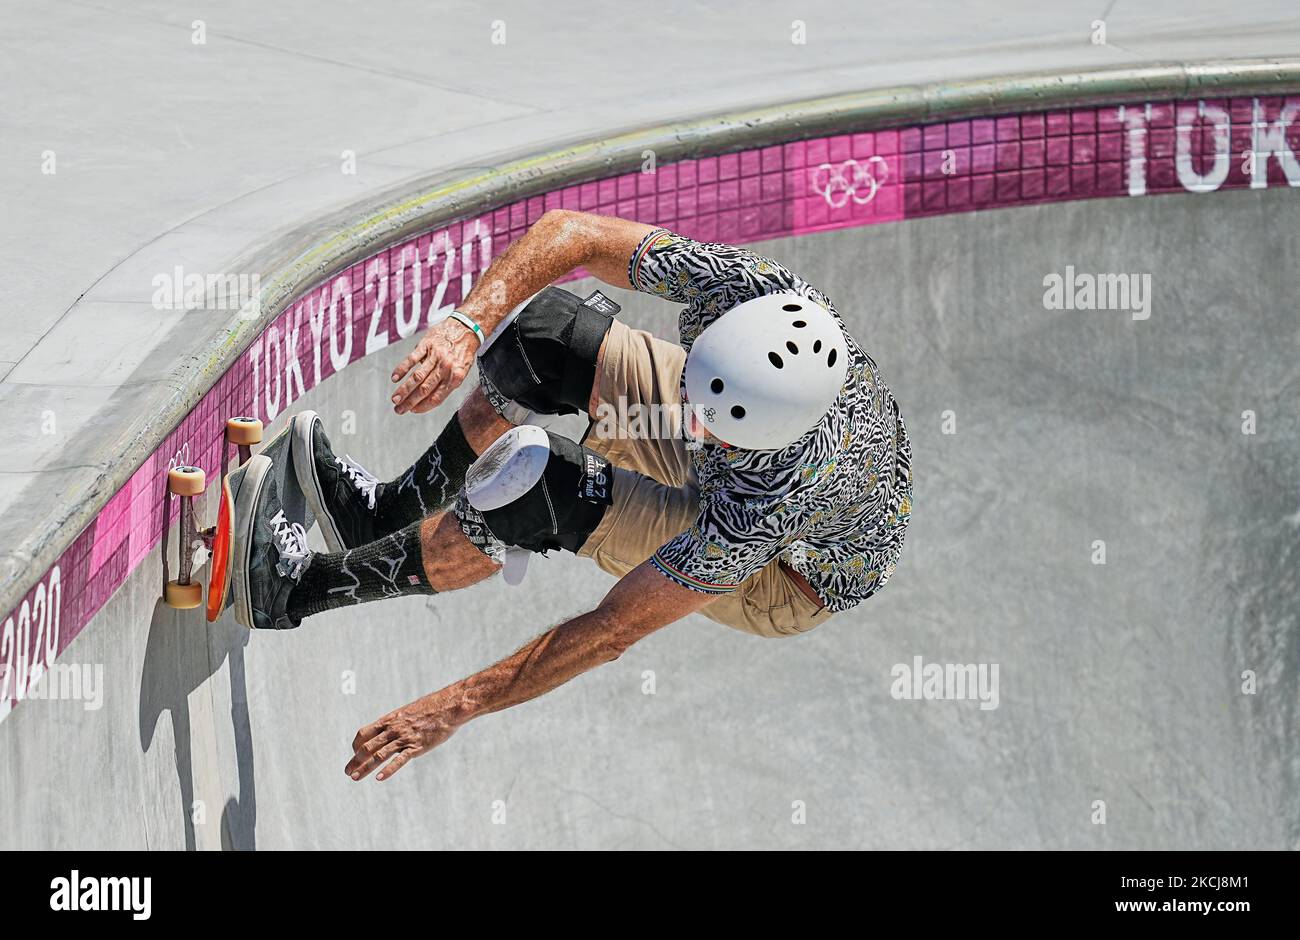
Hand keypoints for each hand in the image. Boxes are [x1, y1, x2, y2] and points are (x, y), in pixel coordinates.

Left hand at [345, 690, 463, 780]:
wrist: (449, 706)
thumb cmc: (431, 708)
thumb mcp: (409, 712)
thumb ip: (399, 722)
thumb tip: (393, 728)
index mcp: (389, 720)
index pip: (364, 734)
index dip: (356, 746)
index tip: (355, 755)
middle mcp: (393, 729)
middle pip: (367, 747)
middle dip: (355, 761)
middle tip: (347, 772)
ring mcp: (404, 738)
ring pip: (379, 755)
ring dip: (364, 768)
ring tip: (355, 778)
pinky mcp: (417, 746)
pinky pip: (399, 760)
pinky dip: (388, 770)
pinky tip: (379, 778)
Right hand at [390, 319, 478, 413]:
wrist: (466, 327)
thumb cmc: (462, 353)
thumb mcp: (462, 371)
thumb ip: (446, 384)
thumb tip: (427, 400)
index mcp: (456, 378)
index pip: (437, 398)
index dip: (423, 406)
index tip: (412, 410)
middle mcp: (446, 368)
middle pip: (425, 390)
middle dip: (410, 402)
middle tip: (398, 410)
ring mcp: (436, 356)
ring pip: (417, 377)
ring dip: (404, 390)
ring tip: (394, 399)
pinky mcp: (427, 344)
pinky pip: (412, 359)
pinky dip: (402, 369)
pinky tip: (394, 378)